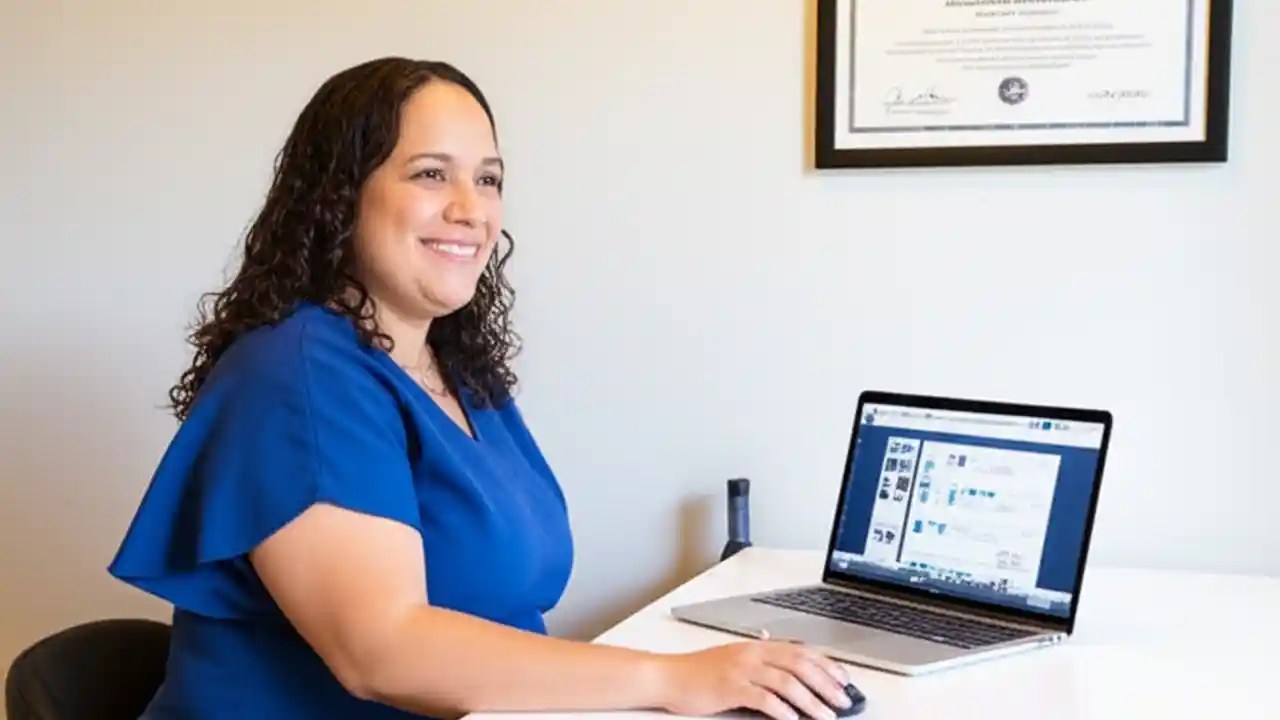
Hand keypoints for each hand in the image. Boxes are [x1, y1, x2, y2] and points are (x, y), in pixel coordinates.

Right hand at [654, 640, 852, 719]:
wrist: (671, 676)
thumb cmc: (701, 672)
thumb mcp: (736, 661)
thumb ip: (762, 662)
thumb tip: (791, 673)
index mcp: (758, 646)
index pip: (801, 651)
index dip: (826, 664)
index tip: (844, 679)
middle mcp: (753, 654)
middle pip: (799, 664)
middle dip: (825, 683)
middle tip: (843, 700)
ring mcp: (742, 669)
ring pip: (786, 681)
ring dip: (810, 700)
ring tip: (826, 714)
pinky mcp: (730, 687)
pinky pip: (762, 698)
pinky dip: (781, 709)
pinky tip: (793, 719)